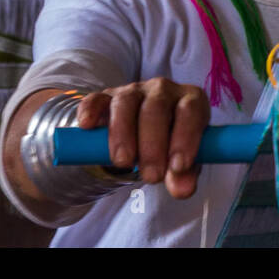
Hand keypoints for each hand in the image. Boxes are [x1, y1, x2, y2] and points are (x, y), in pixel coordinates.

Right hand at [76, 78, 208, 198]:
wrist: (144, 134)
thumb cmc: (171, 145)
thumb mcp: (181, 161)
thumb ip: (183, 175)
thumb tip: (182, 189)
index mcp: (190, 101)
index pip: (191, 111)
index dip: (185, 138)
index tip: (177, 167)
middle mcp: (163, 90)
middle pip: (156, 108)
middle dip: (152, 145)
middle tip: (151, 177)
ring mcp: (134, 90)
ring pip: (126, 102)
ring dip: (123, 133)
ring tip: (123, 162)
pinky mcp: (107, 97)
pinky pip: (97, 99)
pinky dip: (91, 110)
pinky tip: (88, 126)